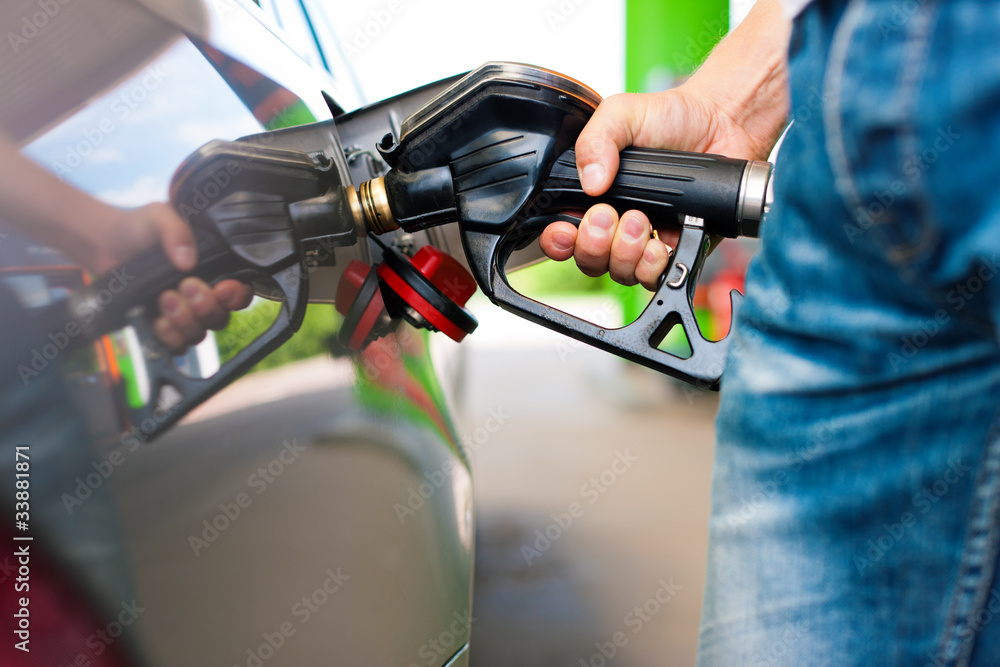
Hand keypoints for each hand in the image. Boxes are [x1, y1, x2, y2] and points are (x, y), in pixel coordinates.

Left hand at [93, 203, 252, 351]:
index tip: (221, 289)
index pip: (240, 290)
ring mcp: (185, 313)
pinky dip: (170, 336)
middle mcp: (204, 294)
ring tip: (164, 298)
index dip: (237, 296)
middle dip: (205, 307)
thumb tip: (188, 261)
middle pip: (221, 317)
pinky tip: (157, 320)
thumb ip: (176, 231)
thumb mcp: (159, 216)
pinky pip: (178, 344)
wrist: (104, 244)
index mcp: (214, 268)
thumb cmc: (138, 227)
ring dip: (184, 320)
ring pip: (200, 333)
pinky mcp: (164, 326)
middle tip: (184, 286)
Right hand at [538, 0, 789, 289]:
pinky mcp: (675, 250)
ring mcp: (644, 241)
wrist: (722, 123)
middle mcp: (615, 224)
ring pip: (619, 271)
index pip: (562, 233)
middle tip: (609, 215)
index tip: (566, 229)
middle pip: (588, 260)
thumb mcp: (621, 114)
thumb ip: (595, 140)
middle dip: (594, 243)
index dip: (558, 240)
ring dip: (624, 253)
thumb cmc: (670, 118)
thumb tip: (589, 182)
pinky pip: (654, 277)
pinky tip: (659, 243)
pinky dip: (652, 266)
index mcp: (592, 196)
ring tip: (641, 221)